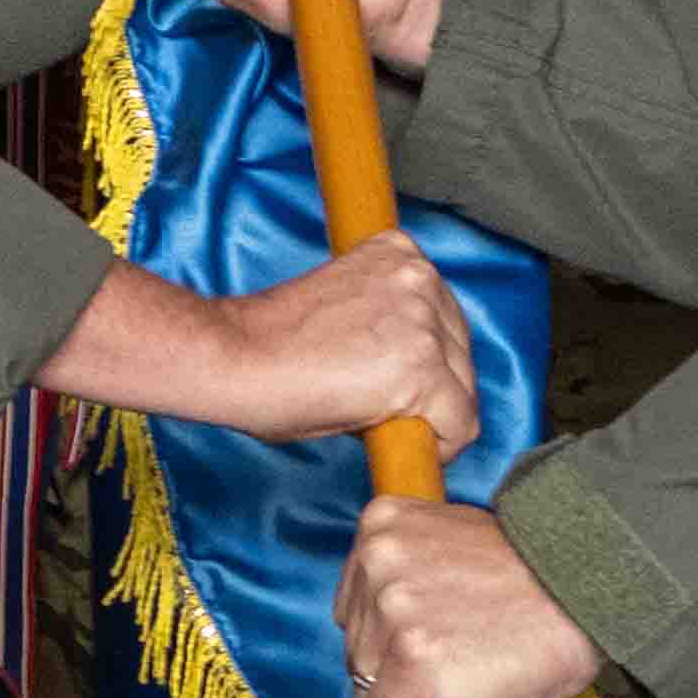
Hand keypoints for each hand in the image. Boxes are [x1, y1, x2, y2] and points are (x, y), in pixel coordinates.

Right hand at [37, 233, 473, 456]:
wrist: (234, 358)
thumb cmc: (269, 341)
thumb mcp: (345, 304)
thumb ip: (390, 317)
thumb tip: (421, 369)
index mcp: (400, 252)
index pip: (444, 314)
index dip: (424, 358)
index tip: (394, 381)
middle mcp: (420, 277)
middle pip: (460, 351)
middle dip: (432, 387)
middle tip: (382, 409)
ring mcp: (424, 322)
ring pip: (463, 389)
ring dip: (432, 414)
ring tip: (379, 422)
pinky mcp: (421, 369)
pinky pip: (460, 423)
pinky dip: (438, 445)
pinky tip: (396, 442)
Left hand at [339, 495, 596, 697]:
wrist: (587, 595)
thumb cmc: (535, 578)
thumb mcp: (454, 545)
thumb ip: (410, 572)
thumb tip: (385, 630)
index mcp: (383, 525)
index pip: (353, 603)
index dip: (385, 637)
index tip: (421, 648)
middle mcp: (380, 564)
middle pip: (357, 646)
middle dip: (394, 671)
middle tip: (450, 672)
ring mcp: (395, 616)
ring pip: (367, 686)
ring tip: (457, 692)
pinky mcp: (415, 666)